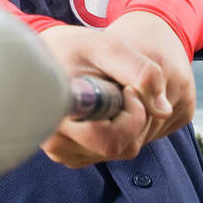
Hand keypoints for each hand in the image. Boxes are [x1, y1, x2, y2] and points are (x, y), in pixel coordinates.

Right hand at [37, 12, 194, 167]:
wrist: (39, 57)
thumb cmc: (71, 48)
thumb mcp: (106, 47)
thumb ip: (141, 71)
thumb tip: (164, 110)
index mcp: (61, 114)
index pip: (111, 138)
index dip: (131, 115)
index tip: (128, 87)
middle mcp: (57, 140)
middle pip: (123, 147)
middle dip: (135, 117)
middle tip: (123, 87)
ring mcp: (62, 151)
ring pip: (121, 151)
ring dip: (129, 124)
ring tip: (110, 95)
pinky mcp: (70, 155)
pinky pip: (112, 152)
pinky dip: (120, 131)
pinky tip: (106, 108)